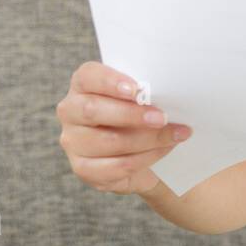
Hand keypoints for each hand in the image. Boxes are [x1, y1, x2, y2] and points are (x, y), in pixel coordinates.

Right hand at [56, 61, 192, 195]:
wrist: (134, 152)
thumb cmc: (137, 115)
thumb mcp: (138, 97)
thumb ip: (144, 92)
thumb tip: (168, 95)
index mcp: (83, 85)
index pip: (87, 77)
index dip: (110, 81)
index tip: (136, 89)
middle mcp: (71, 111)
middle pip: (93, 110)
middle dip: (132, 114)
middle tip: (162, 117)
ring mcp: (73, 142)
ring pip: (109, 141)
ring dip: (148, 139)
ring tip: (174, 135)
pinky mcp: (83, 168)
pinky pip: (116, 166)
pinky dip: (146, 158)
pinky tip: (164, 149)